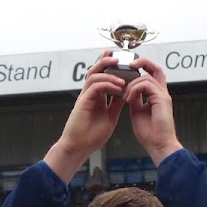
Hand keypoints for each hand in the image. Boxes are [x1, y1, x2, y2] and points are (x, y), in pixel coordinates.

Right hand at [44, 53, 127, 181]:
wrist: (79, 148)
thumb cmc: (92, 136)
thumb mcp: (110, 117)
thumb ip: (116, 104)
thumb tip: (127, 93)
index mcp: (96, 97)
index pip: (102, 77)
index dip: (110, 68)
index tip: (121, 61)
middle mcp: (89, 95)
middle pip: (96, 72)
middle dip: (106, 62)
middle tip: (118, 58)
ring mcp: (84, 97)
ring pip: (94, 75)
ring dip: (109, 74)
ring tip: (123, 77)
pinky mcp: (82, 102)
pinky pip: (95, 86)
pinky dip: (107, 84)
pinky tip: (118, 88)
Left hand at [125, 57, 182, 163]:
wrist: (159, 145)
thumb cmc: (150, 133)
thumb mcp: (137, 112)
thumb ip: (135, 100)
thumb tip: (128, 92)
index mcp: (157, 96)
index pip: (152, 74)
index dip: (142, 68)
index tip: (129, 69)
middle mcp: (162, 93)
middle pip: (156, 68)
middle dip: (142, 62)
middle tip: (129, 65)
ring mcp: (163, 95)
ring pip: (147, 76)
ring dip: (132, 84)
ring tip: (126, 96)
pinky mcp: (162, 99)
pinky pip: (147, 85)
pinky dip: (135, 89)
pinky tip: (129, 100)